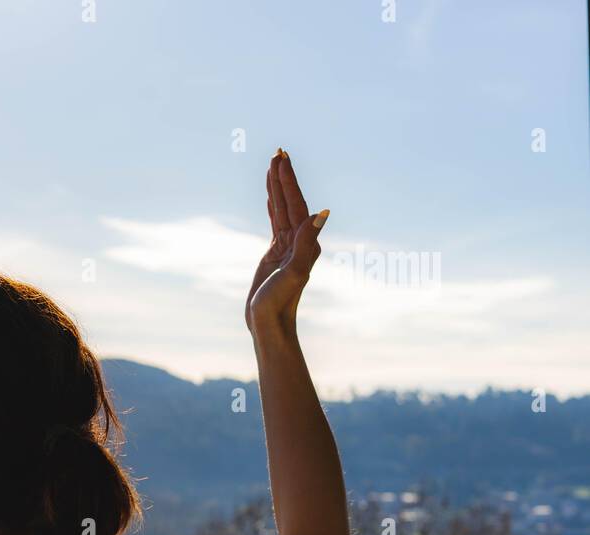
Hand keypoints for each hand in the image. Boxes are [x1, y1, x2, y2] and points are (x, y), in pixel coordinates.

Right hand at [245, 149, 327, 333]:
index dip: (289, 181)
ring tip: (272, 165)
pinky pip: (275, 221)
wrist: (269, 324)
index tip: (281, 159)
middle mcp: (300, 240)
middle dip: (284, 177)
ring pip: (282, 208)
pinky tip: (270, 196)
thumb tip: (323, 213)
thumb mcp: (294, 273)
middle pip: (291, 201)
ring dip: (278, 187)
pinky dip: (272, 206)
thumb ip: (307, 243)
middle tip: (278, 152)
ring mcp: (287, 246)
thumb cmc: (279, 302)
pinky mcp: (276, 253)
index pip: (297, 204)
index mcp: (305, 242)